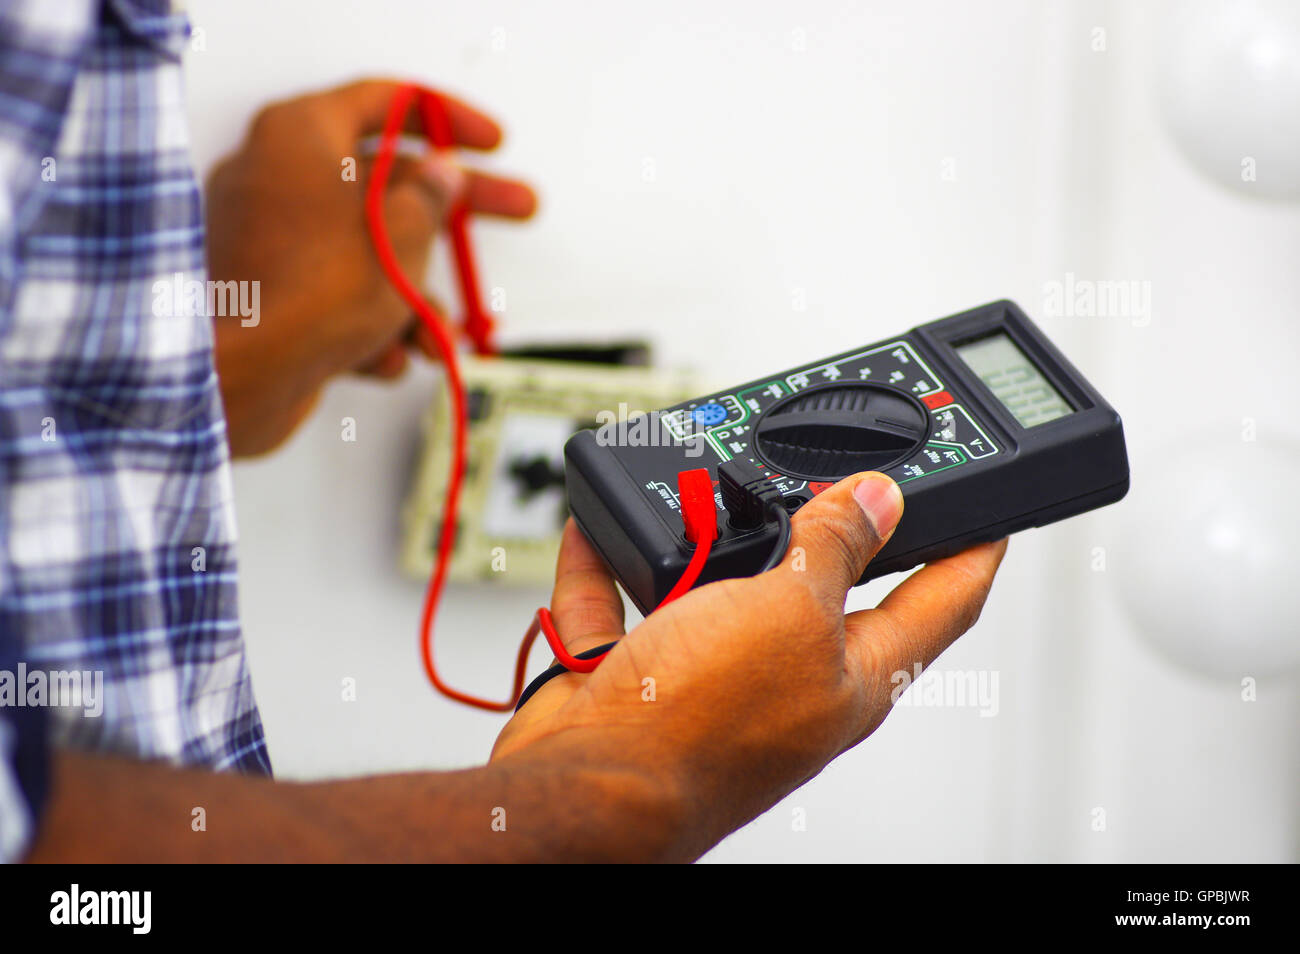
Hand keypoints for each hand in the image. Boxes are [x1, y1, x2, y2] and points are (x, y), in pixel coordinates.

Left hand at [206, 79, 536, 456]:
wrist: (243, 377)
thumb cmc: (316, 292)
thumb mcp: (403, 232)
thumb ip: (433, 194)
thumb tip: (440, 175)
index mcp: (301, 134)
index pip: (387, 101)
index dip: (449, 118)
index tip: (492, 141)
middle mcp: (277, 174)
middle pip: (389, 181)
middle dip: (455, 214)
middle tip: (519, 207)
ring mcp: (268, 236)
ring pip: (367, 252)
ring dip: (413, 297)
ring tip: (440, 337)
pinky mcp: (266, 291)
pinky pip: (334, 294)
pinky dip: (369, 325)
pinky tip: (384, 357)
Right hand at [491, 472, 1006, 857]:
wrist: (582, 790)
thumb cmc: (695, 733)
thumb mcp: (787, 615)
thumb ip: (836, 551)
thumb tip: (878, 500)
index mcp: (852, 675)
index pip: (943, 604)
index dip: (977, 551)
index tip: (995, 510)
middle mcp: (789, 678)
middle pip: (826, 589)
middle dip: (825, 527)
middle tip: (835, 472)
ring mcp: (716, 677)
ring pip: (723, 587)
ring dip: (709, 537)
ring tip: (704, 489)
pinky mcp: (646, 674)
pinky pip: (634, 603)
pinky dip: (614, 564)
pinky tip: (601, 532)